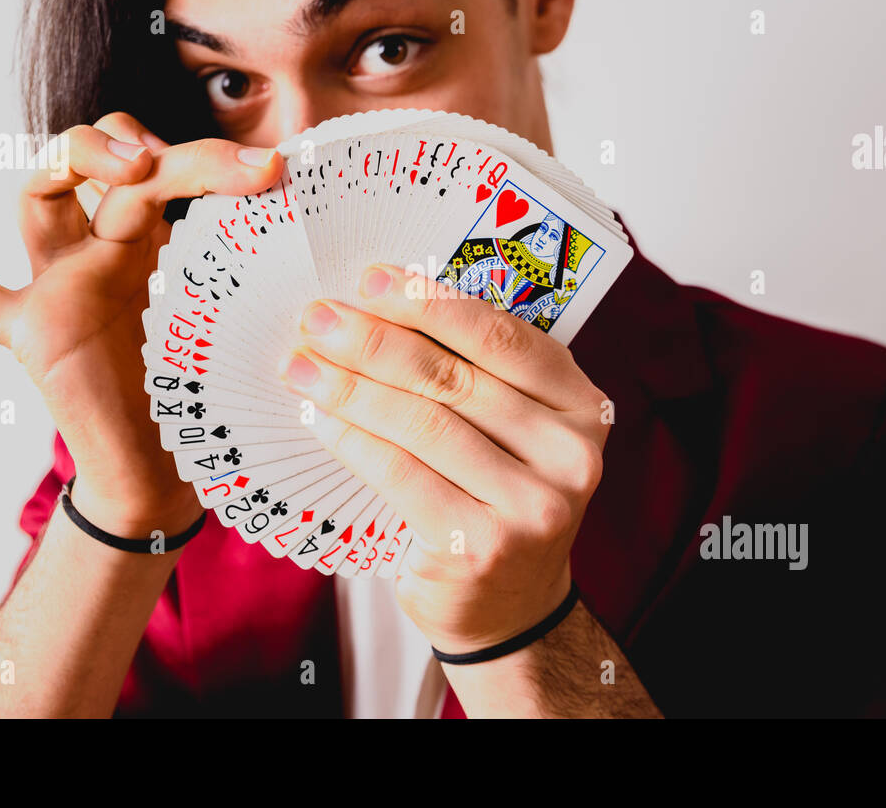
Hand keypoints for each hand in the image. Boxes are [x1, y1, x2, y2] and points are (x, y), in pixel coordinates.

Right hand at [0, 113, 282, 533]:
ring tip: (130, 168)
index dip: (201, 151)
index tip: (265, 170)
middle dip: (132, 139)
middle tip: (175, 163)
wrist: (171, 468)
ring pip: (38, 193)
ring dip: (78, 158)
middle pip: (91, 157)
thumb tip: (312, 215)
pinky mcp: (29, 334)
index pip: (155, 159)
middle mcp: (99, 249)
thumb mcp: (245, 313)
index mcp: (151, 239)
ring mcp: (58, 286)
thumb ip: (259, 267)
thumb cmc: (212, 390)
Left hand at [278, 264, 609, 653]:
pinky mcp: (482, 547)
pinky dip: (352, 440)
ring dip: (350, 387)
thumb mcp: (512, 430)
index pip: (501, 336)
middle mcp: (571, 454)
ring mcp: (532, 506)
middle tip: (318, 317)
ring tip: (302, 364)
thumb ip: (474, 374)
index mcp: (583, 406)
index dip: (430, 301)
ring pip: (422, 424)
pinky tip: (319, 417)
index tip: (369, 279)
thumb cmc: (495, 496)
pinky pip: (400, 474)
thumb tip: (376, 307)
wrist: (509, 605)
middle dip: (374, 340)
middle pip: (453, 377)